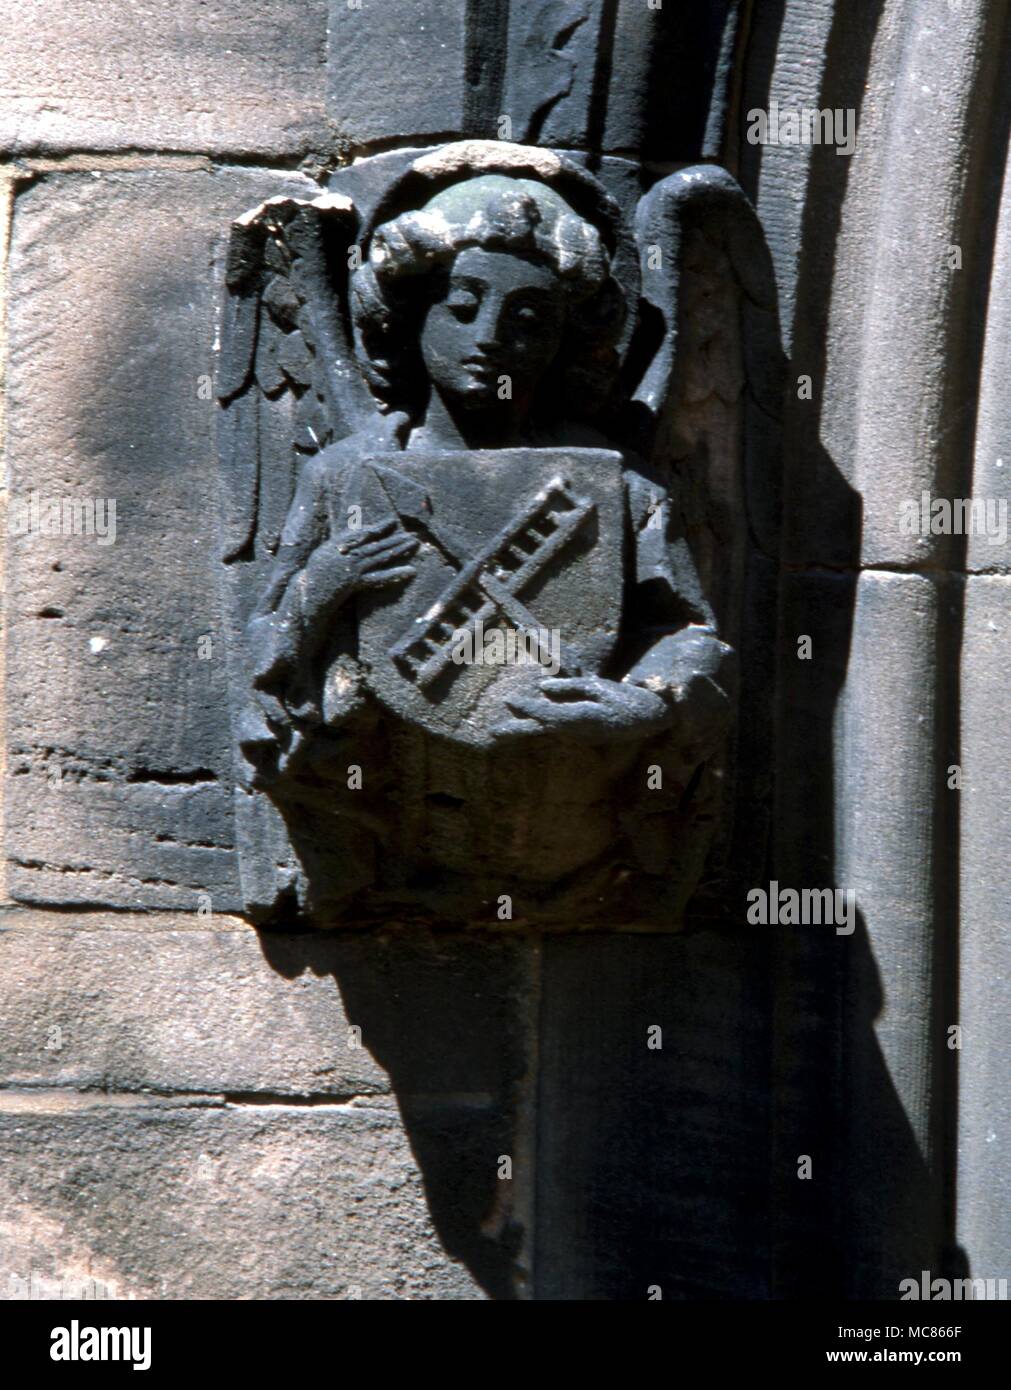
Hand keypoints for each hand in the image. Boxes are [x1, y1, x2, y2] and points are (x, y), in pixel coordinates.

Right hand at [305, 517, 417, 595]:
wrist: (309, 592)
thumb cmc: (317, 571)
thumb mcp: (326, 550)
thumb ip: (344, 540)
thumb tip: (362, 531)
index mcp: (340, 545)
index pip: (364, 533)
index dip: (379, 527)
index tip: (393, 521)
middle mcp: (350, 555)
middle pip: (378, 544)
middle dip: (396, 538)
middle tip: (414, 534)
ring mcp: (355, 569)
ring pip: (381, 556)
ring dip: (399, 549)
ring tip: (415, 544)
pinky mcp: (357, 583)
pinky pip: (380, 578)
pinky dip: (396, 574)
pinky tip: (411, 571)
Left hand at [490, 673, 670, 743]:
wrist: (646, 720)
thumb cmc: (624, 699)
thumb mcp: (597, 687)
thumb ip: (568, 689)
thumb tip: (542, 688)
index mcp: (582, 718)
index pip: (548, 713)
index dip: (527, 707)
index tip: (508, 699)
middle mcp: (576, 731)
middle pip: (540, 730)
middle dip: (516, 731)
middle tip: (492, 734)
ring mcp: (577, 735)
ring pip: (543, 732)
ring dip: (521, 730)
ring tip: (498, 733)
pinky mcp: (578, 734)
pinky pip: (552, 730)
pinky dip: (535, 726)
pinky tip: (522, 723)